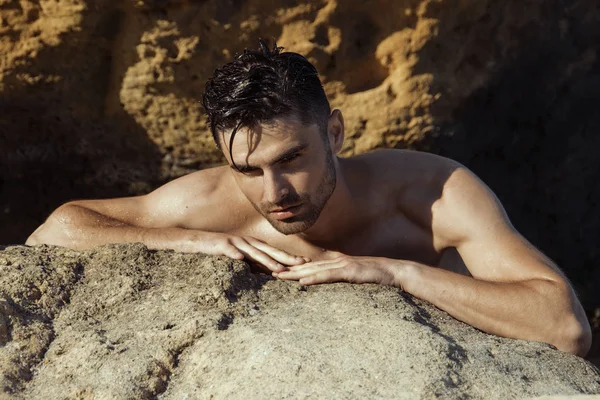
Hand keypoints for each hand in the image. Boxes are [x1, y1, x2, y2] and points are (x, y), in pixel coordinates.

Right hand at [177, 231, 308, 272]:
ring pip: (253, 252)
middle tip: (302, 264)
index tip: (305, 263)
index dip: (290, 257)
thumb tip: (270, 273)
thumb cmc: (221, 250)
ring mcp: (234, 242)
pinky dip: (235, 254)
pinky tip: (241, 260)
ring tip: (278, 269)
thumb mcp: (241, 257)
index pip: (274, 252)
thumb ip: (254, 263)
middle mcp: (247, 242)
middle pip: (269, 251)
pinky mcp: (221, 245)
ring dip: (266, 260)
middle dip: (286, 257)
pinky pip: (229, 250)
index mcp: (253, 245)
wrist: (197, 241)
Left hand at [273, 254, 400, 285]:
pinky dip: (315, 279)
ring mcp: (342, 265)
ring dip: (295, 273)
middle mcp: (335, 261)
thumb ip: (339, 276)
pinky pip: (329, 276)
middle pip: (306, 266)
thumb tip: (327, 281)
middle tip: (268, 272)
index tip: (275, 270)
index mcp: (335, 262)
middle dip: (287, 269)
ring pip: (313, 270)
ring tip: (278, 276)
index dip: (292, 267)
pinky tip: (303, 282)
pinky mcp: (349, 272)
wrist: (394, 271)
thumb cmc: (374, 275)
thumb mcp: (353, 275)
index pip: (309, 266)